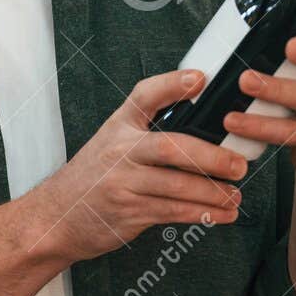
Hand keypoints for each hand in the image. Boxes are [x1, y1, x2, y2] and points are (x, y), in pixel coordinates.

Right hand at [25, 69, 248, 264]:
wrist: (56, 217)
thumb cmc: (92, 177)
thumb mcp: (112, 140)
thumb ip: (148, 128)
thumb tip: (203, 124)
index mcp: (119, 126)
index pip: (145, 96)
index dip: (173, 85)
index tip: (200, 79)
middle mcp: (120, 151)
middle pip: (171, 148)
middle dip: (211, 157)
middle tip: (238, 164)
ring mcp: (124, 183)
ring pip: (177, 186)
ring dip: (213, 192)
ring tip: (235, 195)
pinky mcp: (129, 212)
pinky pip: (173, 212)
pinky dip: (203, 214)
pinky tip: (223, 213)